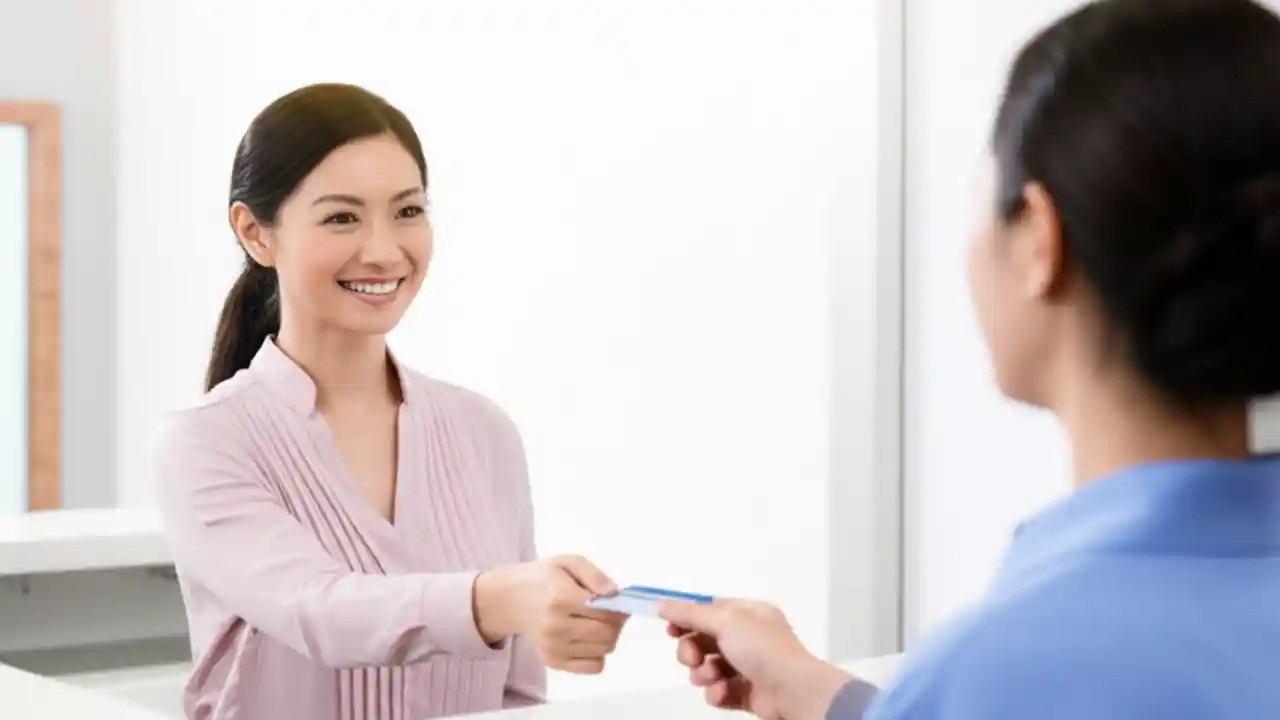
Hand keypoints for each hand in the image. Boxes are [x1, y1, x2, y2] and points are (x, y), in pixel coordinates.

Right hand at [474, 555, 626, 674]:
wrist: (510, 600)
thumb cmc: (543, 578)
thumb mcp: (567, 562)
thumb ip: (594, 575)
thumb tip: (615, 593)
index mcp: (560, 598)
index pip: (605, 611)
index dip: (619, 607)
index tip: (618, 601)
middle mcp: (556, 627)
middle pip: (607, 634)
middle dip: (617, 622)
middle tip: (611, 611)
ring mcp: (553, 648)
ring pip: (604, 650)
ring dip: (609, 636)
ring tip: (596, 622)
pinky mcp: (553, 662)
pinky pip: (594, 666)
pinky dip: (598, 653)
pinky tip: (587, 638)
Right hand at [659, 598, 852, 719]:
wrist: (793, 691)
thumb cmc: (762, 648)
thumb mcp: (725, 620)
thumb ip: (690, 613)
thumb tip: (661, 603)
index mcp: (748, 614)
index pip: (710, 611)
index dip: (688, 619)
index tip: (670, 629)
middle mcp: (748, 638)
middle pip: (704, 641)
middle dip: (691, 650)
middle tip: (692, 658)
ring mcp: (747, 667)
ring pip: (708, 668)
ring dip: (703, 673)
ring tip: (712, 677)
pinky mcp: (746, 693)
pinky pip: (719, 690)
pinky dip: (716, 692)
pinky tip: (721, 692)